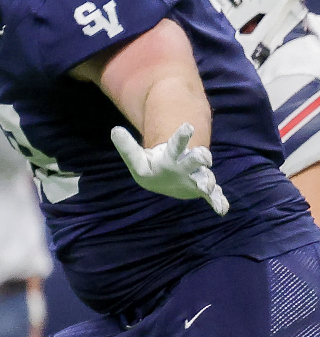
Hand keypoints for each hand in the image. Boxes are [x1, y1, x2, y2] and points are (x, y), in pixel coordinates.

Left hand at [110, 124, 227, 214]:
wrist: (168, 177)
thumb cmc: (152, 166)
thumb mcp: (136, 158)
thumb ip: (127, 146)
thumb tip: (114, 130)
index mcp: (172, 156)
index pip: (176, 145)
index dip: (181, 136)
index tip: (187, 126)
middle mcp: (186, 165)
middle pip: (196, 159)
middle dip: (200, 157)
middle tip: (202, 155)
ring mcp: (195, 178)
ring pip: (205, 178)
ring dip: (208, 182)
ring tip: (207, 187)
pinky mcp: (200, 191)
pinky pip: (213, 196)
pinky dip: (219, 202)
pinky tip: (222, 210)